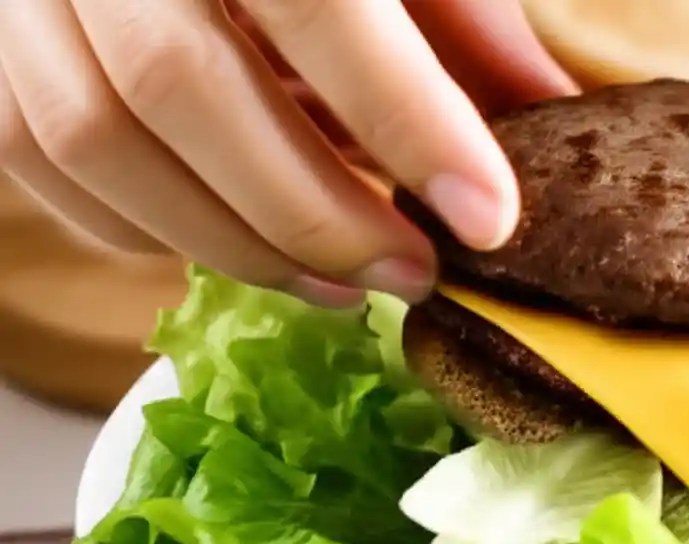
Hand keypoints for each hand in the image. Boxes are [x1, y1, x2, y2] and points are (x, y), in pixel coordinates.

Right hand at [0, 0, 573, 306]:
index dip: (409, 117)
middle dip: (316, 210)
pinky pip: (40, 157)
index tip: (488, 217)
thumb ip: (463, 15)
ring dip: (230, 241)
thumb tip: (550, 111)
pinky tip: (241, 246)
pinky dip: (144, 228)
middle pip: (185, 86)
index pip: (321, 2)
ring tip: (340, 283)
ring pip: (99, 138)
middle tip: (412, 273)